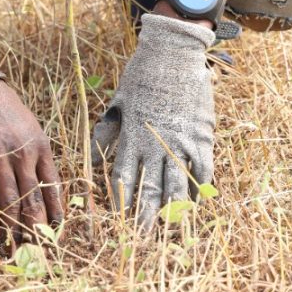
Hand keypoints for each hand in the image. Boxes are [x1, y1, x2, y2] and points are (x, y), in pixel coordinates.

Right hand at [0, 79, 62, 243]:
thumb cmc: (3, 108)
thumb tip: (42, 189)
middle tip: (35, 251)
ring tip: (13, 246)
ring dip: (11, 229)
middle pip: (32, 201)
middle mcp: (22, 154)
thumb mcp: (29, 127)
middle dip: (35, 230)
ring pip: (8, 203)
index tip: (55, 233)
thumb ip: (36, 156)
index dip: (54, 214)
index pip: (53, 188)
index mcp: (40, 146)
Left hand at [91, 13, 214, 229]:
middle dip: (146, 216)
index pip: (123, 176)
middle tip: (144, 239)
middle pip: (151, 188)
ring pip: (177, 183)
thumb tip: (90, 157)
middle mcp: (155, 142)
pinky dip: (200, 187)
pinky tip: (197, 201)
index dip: (121, 200)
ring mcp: (180, 140)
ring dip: (175, 209)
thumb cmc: (141, 75)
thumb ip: (107, 130)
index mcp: (132, 134)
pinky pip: (201, 168)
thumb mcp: (118, 101)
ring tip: (173, 229)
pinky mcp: (201, 134)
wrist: (173, 52)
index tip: (119, 221)